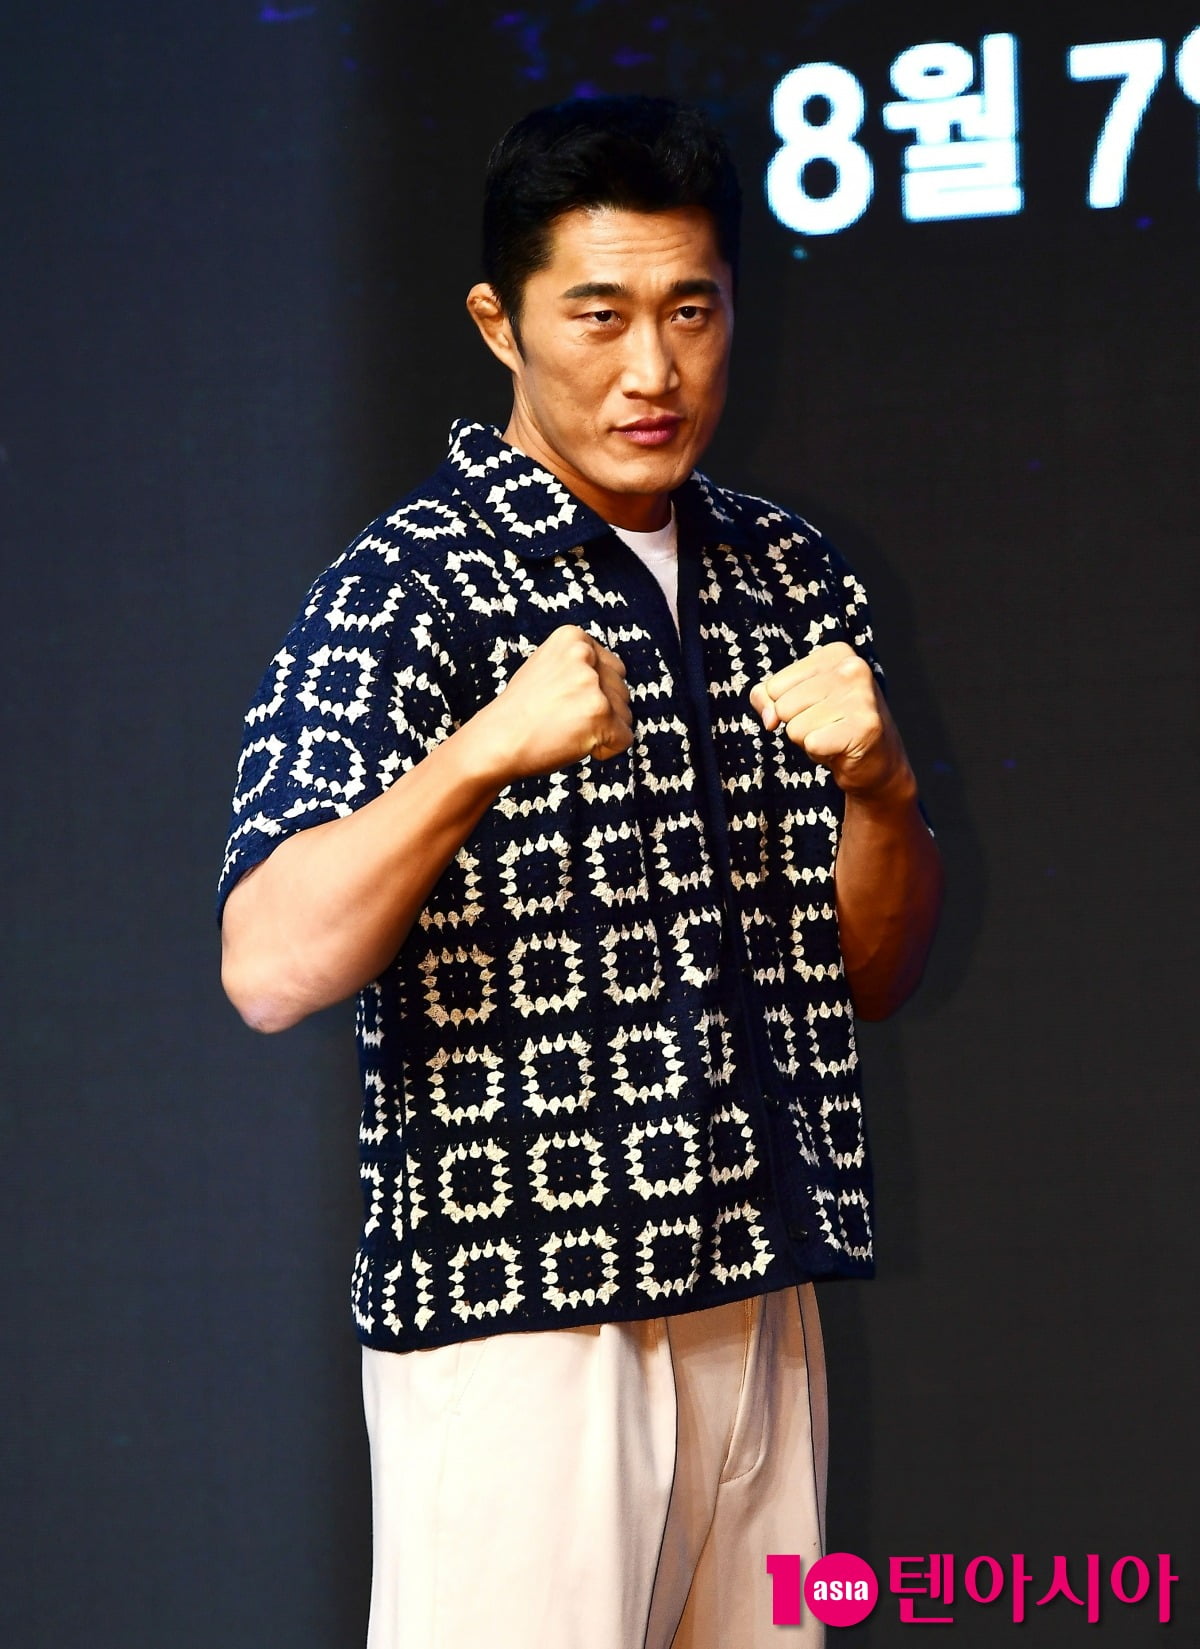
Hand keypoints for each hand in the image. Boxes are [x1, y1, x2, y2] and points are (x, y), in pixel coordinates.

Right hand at [466, 624, 632, 783]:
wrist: (496, 740)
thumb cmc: (519, 711)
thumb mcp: (548, 667)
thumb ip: (580, 666)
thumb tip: (616, 676)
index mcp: (574, 637)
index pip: (613, 668)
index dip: (593, 693)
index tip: (563, 701)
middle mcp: (585, 655)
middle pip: (622, 691)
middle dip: (600, 711)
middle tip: (561, 719)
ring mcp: (593, 684)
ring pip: (625, 715)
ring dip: (602, 730)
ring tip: (565, 729)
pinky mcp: (600, 713)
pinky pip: (624, 738)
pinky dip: (605, 749)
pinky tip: (575, 743)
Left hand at [749, 641, 912, 802]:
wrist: (876, 761)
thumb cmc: (833, 726)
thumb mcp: (795, 700)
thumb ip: (766, 698)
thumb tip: (770, 718)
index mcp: (835, 653)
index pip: (774, 686)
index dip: (788, 706)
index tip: (818, 708)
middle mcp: (851, 667)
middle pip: (783, 706)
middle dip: (798, 724)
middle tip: (828, 726)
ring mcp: (861, 696)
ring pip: (795, 728)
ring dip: (810, 740)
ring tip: (834, 736)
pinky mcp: (863, 726)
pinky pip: (812, 744)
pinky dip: (821, 754)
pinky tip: (841, 748)